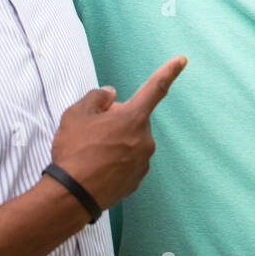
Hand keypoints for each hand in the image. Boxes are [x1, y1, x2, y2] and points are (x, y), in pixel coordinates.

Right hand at [49, 55, 186, 212]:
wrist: (71, 196)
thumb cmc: (74, 151)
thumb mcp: (76, 114)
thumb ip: (96, 98)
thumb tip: (110, 94)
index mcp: (133, 118)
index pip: (155, 88)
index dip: (169, 71)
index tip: (182, 59)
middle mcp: (145, 139)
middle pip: (133, 119)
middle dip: (118, 120)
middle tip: (92, 131)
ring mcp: (142, 162)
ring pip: (130, 142)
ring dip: (116, 142)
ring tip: (90, 153)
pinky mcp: (136, 181)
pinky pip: (127, 162)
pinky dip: (115, 162)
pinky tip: (96, 168)